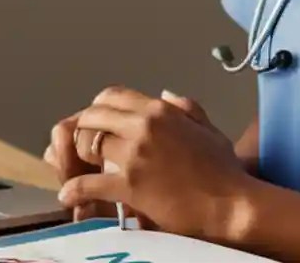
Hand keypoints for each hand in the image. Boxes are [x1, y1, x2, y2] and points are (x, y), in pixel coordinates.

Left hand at [58, 87, 254, 240]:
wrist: (231, 205)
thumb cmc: (225, 171)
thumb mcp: (208, 129)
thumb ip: (186, 108)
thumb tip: (165, 94)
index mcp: (160, 111)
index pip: (111, 96)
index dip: (97, 109)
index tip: (96, 124)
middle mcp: (143, 126)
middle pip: (92, 116)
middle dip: (84, 131)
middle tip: (85, 149)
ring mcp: (134, 155)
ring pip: (85, 144)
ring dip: (78, 158)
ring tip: (80, 169)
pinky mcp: (129, 185)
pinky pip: (88, 183)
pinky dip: (73, 191)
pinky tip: (68, 196)